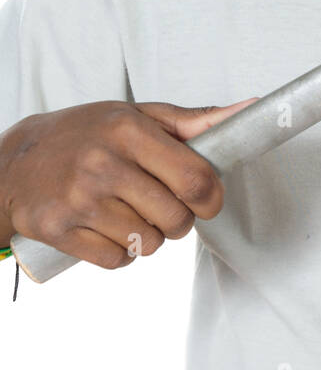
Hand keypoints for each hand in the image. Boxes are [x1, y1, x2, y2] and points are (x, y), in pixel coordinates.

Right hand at [0, 98, 256, 269]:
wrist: (14, 161)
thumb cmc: (86, 135)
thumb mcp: (136, 116)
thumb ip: (194, 122)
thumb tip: (248, 109)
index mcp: (128, 131)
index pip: (196, 179)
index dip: (211, 199)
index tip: (206, 201)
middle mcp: (103, 164)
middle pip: (176, 220)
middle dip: (179, 221)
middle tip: (161, 206)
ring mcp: (79, 200)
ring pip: (148, 244)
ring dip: (147, 237)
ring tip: (128, 213)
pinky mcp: (60, 230)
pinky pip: (116, 260)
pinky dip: (120, 253)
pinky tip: (106, 229)